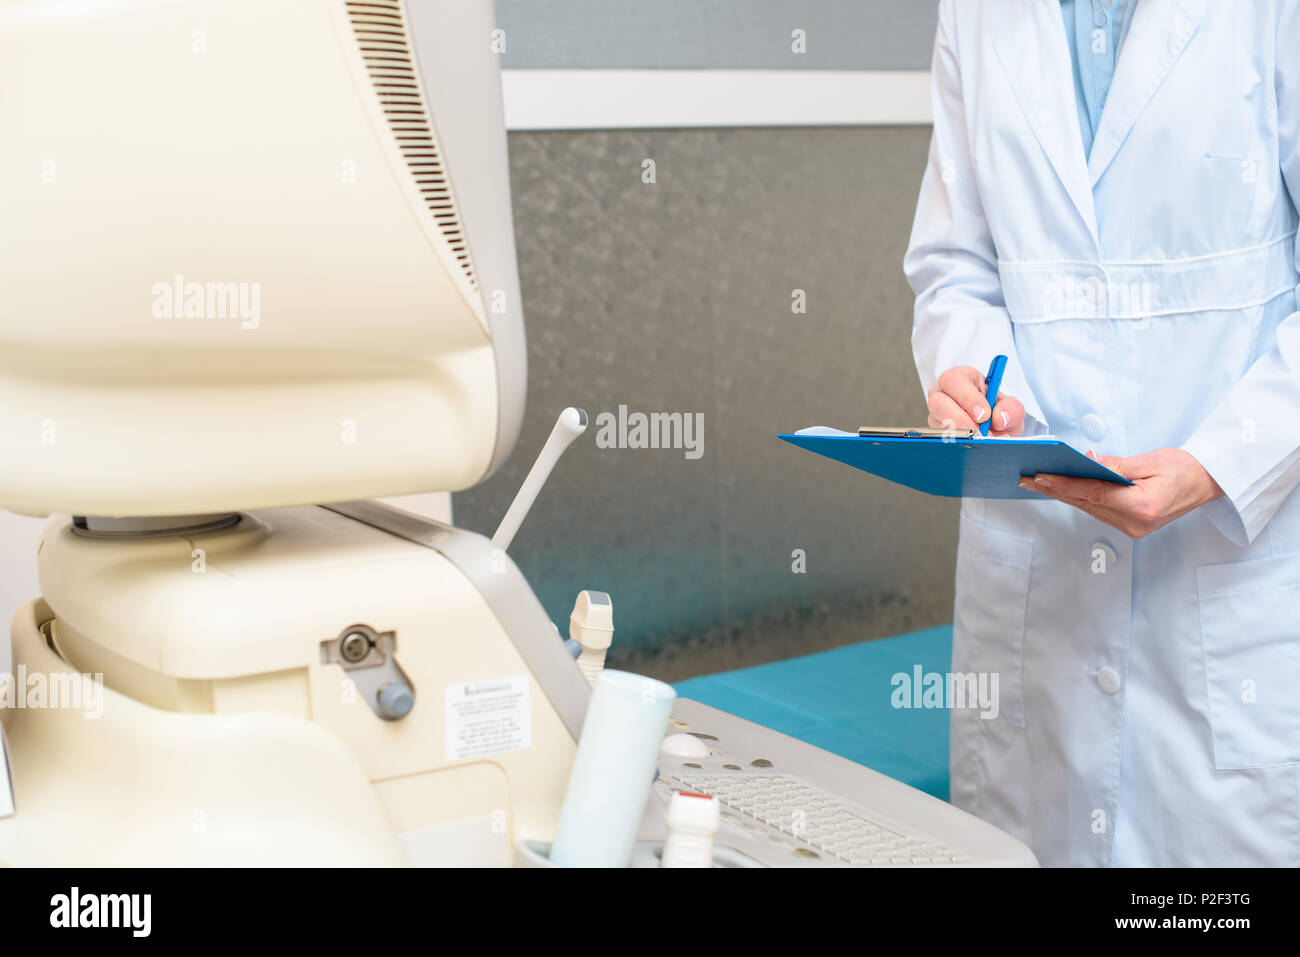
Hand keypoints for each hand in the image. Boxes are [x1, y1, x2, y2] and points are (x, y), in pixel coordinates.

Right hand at [928, 365, 1024, 435]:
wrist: (996, 429)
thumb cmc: (998, 411)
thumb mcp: (1011, 408)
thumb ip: (1011, 409)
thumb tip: (999, 417)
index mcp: (962, 378)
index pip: (954, 380)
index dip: (967, 398)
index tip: (984, 415)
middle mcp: (943, 393)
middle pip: (937, 402)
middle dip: (960, 420)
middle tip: (980, 433)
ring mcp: (936, 414)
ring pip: (935, 422)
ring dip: (958, 434)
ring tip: (980, 441)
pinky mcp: (935, 432)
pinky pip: (938, 439)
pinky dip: (956, 444)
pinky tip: (972, 447)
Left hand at [1018, 448, 1224, 538]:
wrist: (1209, 483)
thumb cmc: (1186, 468)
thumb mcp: (1152, 460)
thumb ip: (1116, 464)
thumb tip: (1086, 460)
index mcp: (1143, 506)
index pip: (1093, 494)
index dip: (1064, 484)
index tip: (1040, 477)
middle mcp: (1135, 523)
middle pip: (1085, 503)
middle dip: (1054, 490)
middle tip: (1026, 478)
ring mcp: (1132, 528)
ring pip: (1088, 508)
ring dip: (1063, 495)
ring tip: (1037, 482)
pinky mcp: (1130, 526)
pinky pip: (1097, 510)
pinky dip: (1079, 498)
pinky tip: (1061, 489)